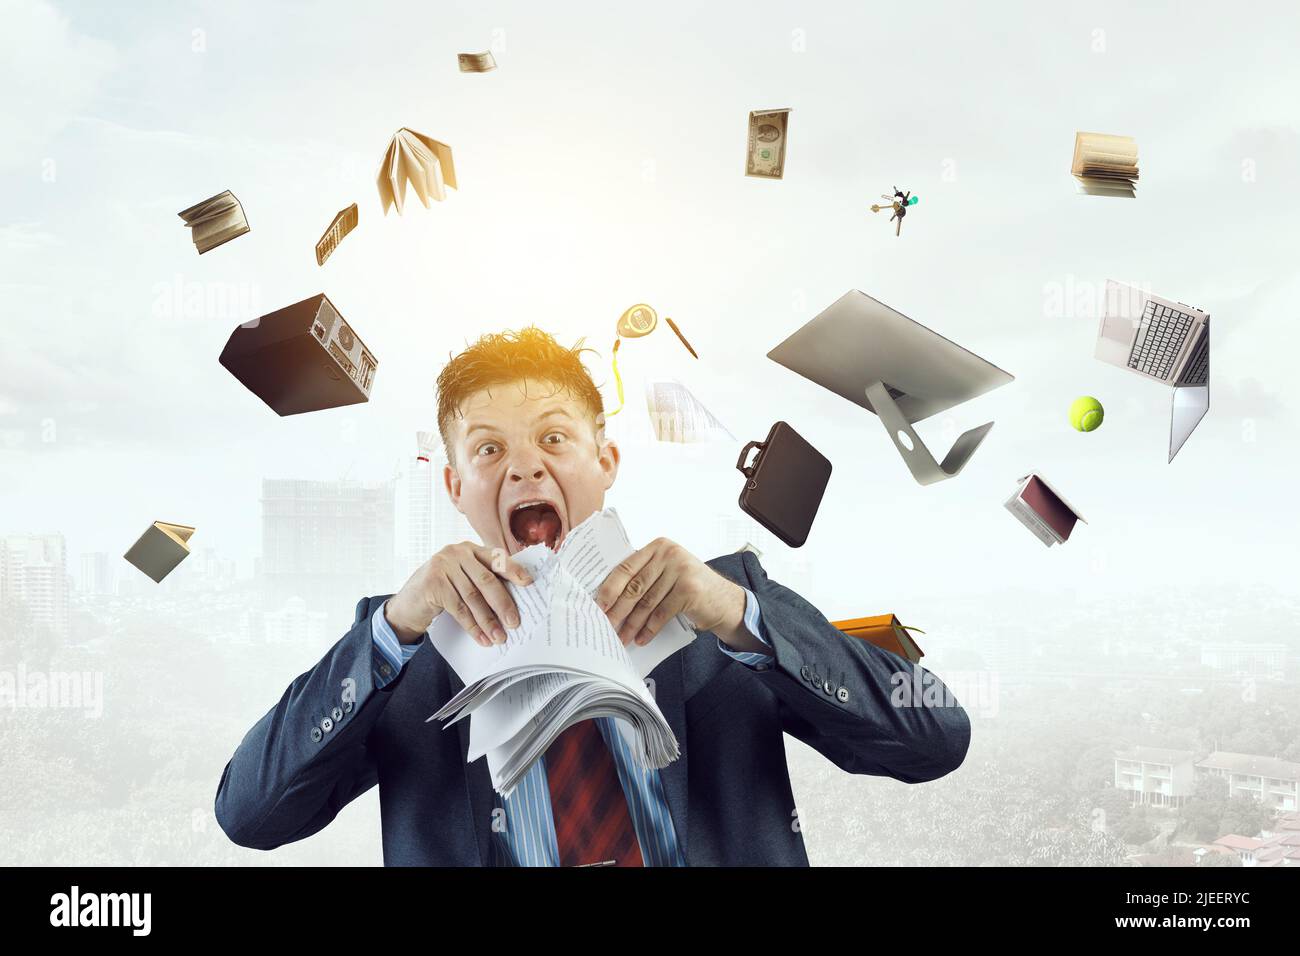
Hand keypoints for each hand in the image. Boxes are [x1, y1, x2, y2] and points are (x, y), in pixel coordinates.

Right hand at [385, 542, 533, 647]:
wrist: (409, 603)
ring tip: (499, 637)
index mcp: (470, 549)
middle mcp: (457, 553)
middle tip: (514, 623)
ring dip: (488, 621)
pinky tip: (481, 637)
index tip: (528, 583)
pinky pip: (459, 609)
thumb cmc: (442, 591)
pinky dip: (472, 626)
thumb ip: (483, 582)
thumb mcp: (463, 580)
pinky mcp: (433, 583)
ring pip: (473, 597)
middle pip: (487, 580)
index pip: (496, 558)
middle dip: (503, 604)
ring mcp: (443, 566)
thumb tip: (513, 603)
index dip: (514, 570)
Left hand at [595, 538, 745, 647]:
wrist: (723, 599)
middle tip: (606, 626)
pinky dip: (649, 629)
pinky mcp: (690, 590)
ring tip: (622, 637)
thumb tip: (607, 599)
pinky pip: (661, 613)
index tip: (598, 606)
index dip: (609, 588)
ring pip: (647, 602)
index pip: (626, 567)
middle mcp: (669, 554)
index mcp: (658, 546)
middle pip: (635, 586)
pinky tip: (641, 639)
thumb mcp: (666, 573)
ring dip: (632, 624)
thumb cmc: (688, 587)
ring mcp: (681, 570)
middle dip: (618, 610)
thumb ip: (644, 576)